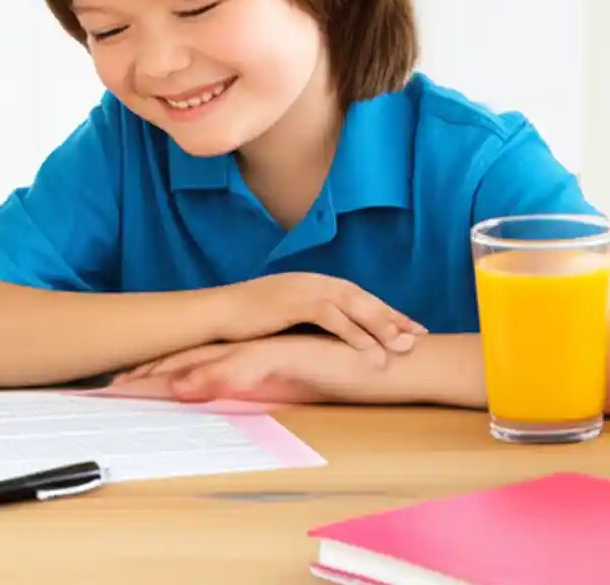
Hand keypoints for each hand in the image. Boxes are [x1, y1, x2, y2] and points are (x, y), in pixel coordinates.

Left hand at [113, 336, 379, 403]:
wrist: (386, 364)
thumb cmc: (341, 375)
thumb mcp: (289, 387)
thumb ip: (257, 387)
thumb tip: (226, 398)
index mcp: (251, 353)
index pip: (197, 361)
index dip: (162, 371)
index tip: (127, 383)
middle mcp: (253, 346)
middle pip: (193, 356)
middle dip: (153, 370)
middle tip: (115, 384)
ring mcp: (267, 349)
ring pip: (209, 360)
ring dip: (172, 373)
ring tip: (138, 385)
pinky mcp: (284, 356)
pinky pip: (241, 368)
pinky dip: (213, 378)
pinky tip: (190, 389)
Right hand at [217, 273, 425, 363]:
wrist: (214, 313)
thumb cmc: (243, 320)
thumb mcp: (280, 314)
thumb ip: (303, 317)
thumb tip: (321, 336)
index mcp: (311, 282)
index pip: (356, 296)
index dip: (384, 311)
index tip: (409, 327)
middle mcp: (312, 280)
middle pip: (362, 298)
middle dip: (392, 317)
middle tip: (417, 336)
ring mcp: (303, 289)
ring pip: (353, 305)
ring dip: (380, 326)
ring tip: (402, 346)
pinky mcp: (293, 302)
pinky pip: (332, 317)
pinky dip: (354, 333)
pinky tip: (370, 350)